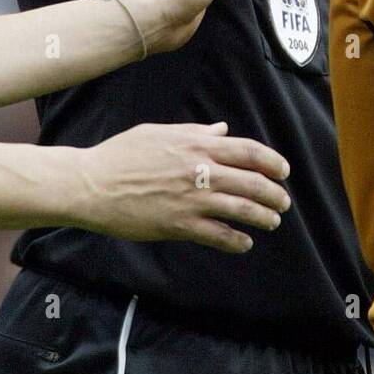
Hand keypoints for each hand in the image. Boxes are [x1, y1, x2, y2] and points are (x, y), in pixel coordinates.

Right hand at [68, 121, 291, 252]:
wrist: (90, 184)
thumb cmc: (121, 154)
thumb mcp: (160, 132)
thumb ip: (195, 132)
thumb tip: (222, 129)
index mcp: (197, 144)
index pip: (249, 151)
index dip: (272, 162)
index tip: (284, 171)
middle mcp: (200, 170)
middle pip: (253, 182)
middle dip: (275, 194)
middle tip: (283, 202)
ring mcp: (191, 198)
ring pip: (242, 209)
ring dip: (263, 217)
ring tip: (273, 222)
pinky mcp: (179, 224)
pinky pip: (217, 235)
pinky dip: (236, 241)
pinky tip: (244, 243)